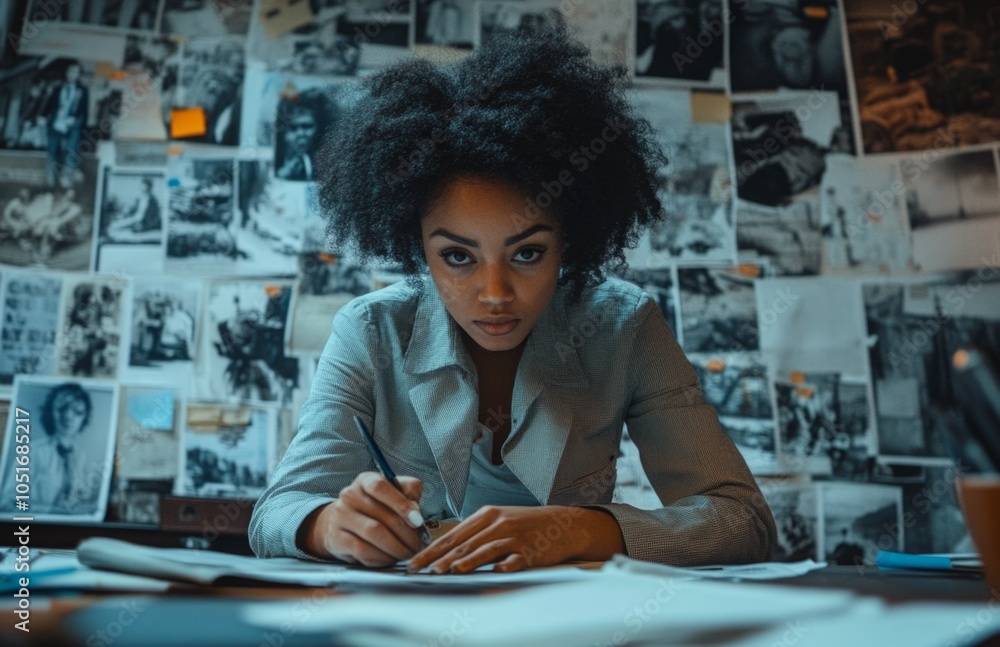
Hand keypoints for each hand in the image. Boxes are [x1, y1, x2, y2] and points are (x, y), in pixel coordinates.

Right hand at [300, 471, 426, 566]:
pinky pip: (364, 551)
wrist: (341, 522)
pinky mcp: (337, 539)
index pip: (380, 487)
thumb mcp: (393, 491)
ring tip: (408, 552)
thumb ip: (409, 492)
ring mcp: (341, 517)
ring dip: (397, 548)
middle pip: (383, 517)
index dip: (401, 504)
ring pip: (374, 535)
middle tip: (419, 544)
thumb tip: (416, 510)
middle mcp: (350, 496)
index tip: (418, 521)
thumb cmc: (375, 506)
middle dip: (408, 535)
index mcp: (365, 480)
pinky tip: (391, 557)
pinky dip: (382, 557)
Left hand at [407, 505, 623, 573]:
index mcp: (487, 515)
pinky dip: (506, 564)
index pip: (453, 534)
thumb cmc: (526, 524)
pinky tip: (496, 572)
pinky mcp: (531, 550)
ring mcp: (515, 536)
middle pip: (465, 543)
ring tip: (451, 571)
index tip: (415, 562)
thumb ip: (475, 534)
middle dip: (442, 558)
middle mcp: (498, 523)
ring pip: (486, 548)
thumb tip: (446, 553)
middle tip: (424, 570)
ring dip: (468, 561)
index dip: (432, 549)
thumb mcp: (499, 521)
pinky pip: (516, 558)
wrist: (562, 523)